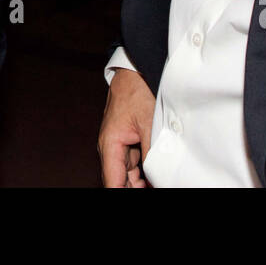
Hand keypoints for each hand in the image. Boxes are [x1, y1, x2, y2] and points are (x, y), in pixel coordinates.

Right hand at [98, 67, 154, 186]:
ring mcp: (118, 145)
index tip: (141, 193)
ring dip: (138, 183)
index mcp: (110, 144)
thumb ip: (150, 155)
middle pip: (118, 181)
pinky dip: (142, 173)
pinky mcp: (127, 141)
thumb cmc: (138, 91)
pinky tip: (154, 177)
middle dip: (134, 188)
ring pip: (126, 175)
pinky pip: (132, 165)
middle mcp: (110, 147)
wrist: (136, 71)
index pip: (112, 183)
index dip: (122, 193)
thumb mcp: (149, 124)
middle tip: (155, 186)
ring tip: (155, 183)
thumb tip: (154, 179)